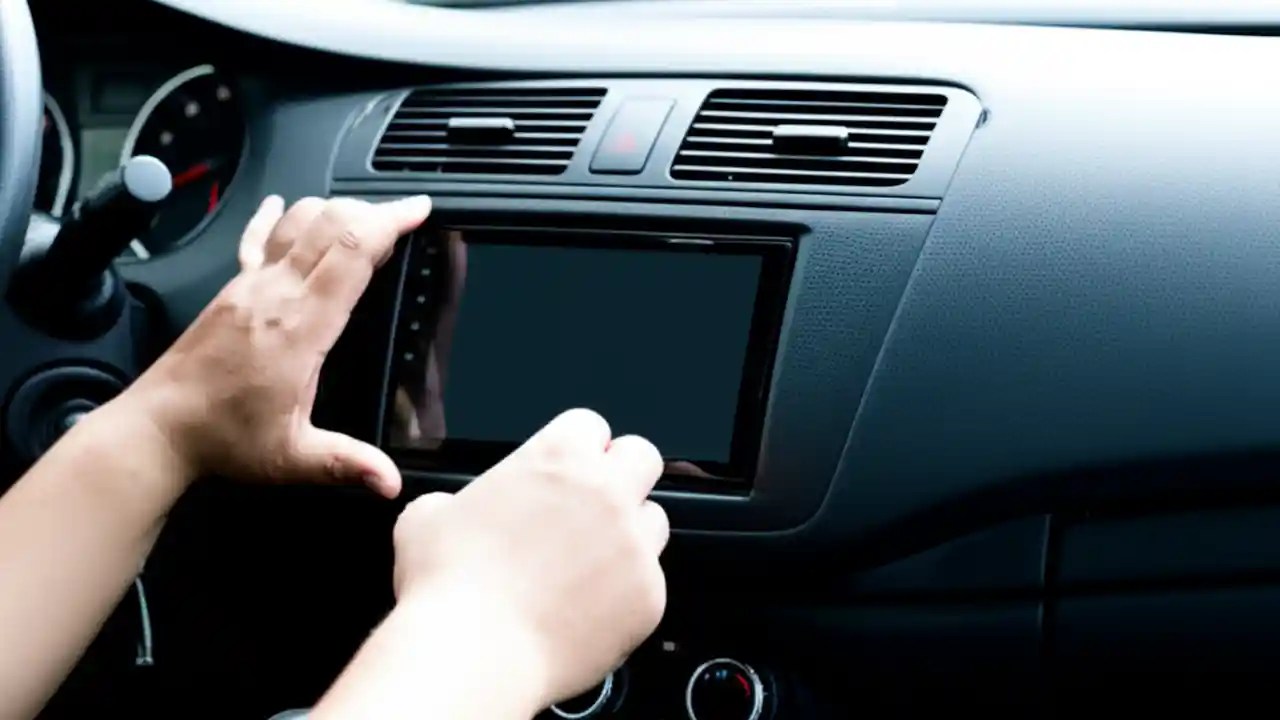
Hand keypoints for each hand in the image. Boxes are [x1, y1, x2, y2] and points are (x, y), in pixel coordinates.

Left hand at [123, 194, 431, 496]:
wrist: (157, 430)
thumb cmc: (222, 439)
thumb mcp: (293, 458)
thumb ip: (346, 465)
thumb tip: (390, 482)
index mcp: (299, 326)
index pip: (350, 252)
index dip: (388, 223)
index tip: (417, 212)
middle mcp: (274, 294)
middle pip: (329, 223)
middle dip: (373, 210)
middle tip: (404, 214)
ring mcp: (248, 286)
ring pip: (296, 221)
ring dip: (334, 210)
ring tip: (365, 218)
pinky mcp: (230, 290)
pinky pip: (256, 238)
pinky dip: (275, 216)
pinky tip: (282, 205)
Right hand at [391, 409, 669, 708]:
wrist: (474, 655)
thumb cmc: (448, 584)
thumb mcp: (428, 516)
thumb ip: (459, 500)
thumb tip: (456, 512)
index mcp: (557, 456)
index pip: (590, 425)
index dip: (577, 448)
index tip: (566, 471)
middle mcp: (607, 492)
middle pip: (643, 457)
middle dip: (622, 474)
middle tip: (593, 505)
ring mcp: (634, 544)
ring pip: (654, 520)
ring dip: (629, 534)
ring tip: (588, 564)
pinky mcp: (649, 594)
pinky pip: (649, 582)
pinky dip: (625, 593)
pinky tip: (587, 609)